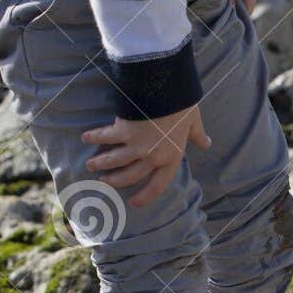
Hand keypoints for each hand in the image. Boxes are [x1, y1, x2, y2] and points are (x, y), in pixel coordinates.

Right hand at [82, 105, 210, 205]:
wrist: (167, 89)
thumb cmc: (182, 106)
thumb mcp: (194, 123)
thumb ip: (198, 136)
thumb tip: (207, 143)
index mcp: (171, 157)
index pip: (159, 184)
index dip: (146, 196)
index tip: (135, 203)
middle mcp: (153, 156)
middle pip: (131, 175)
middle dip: (115, 180)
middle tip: (105, 181)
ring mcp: (137, 146)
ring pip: (114, 160)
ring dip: (100, 163)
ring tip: (91, 165)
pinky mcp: (123, 131)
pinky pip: (105, 137)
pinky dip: (94, 137)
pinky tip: (85, 138)